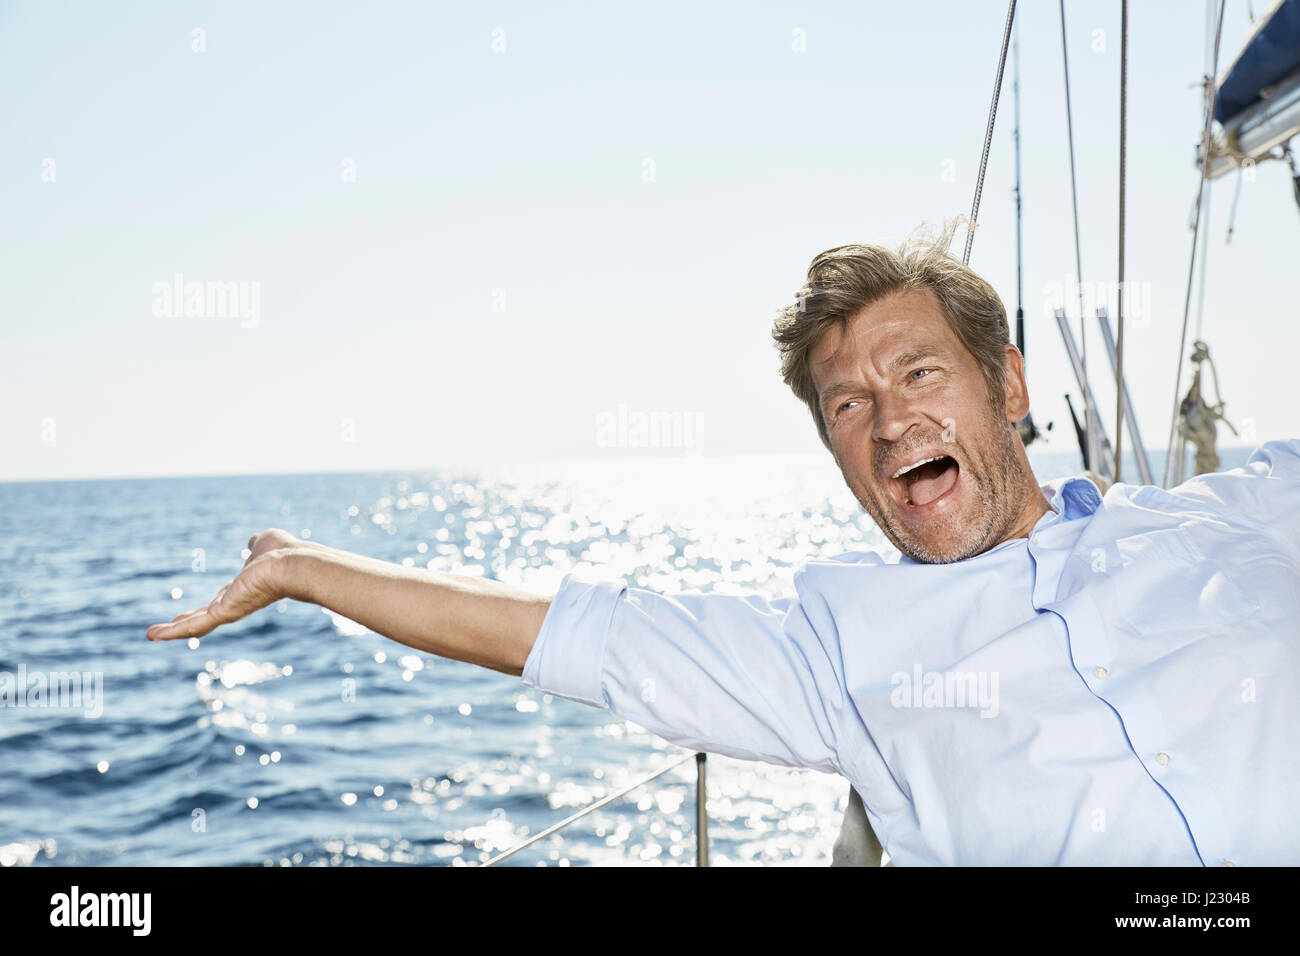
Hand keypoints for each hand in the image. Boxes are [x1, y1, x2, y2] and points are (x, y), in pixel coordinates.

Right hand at [146, 529, 301, 641]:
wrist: (295, 564)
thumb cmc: (284, 552)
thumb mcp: (265, 543)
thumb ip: (257, 545)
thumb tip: (254, 540)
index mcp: (244, 587)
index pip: (222, 598)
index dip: (208, 603)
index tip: (195, 609)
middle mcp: (236, 602)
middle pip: (206, 615)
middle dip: (186, 622)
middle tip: (165, 629)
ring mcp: (230, 609)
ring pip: (197, 624)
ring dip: (173, 630)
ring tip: (150, 635)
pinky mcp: (225, 612)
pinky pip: (195, 625)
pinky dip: (173, 631)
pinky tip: (154, 635)